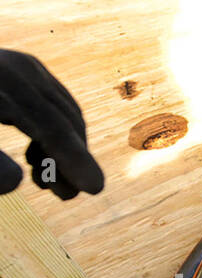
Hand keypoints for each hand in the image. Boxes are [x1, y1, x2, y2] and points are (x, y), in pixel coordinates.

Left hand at [0, 49, 103, 198]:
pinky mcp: (24, 68)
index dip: (73, 159)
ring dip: (65, 150)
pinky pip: (54, 103)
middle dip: (72, 159)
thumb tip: (16, 182)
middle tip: (68, 195)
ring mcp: (21, 64)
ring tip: (48, 183)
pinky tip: (36, 157)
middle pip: (61, 118)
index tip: (93, 190)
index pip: (48, 125)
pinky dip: (54, 133)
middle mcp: (13, 67)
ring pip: (62, 111)